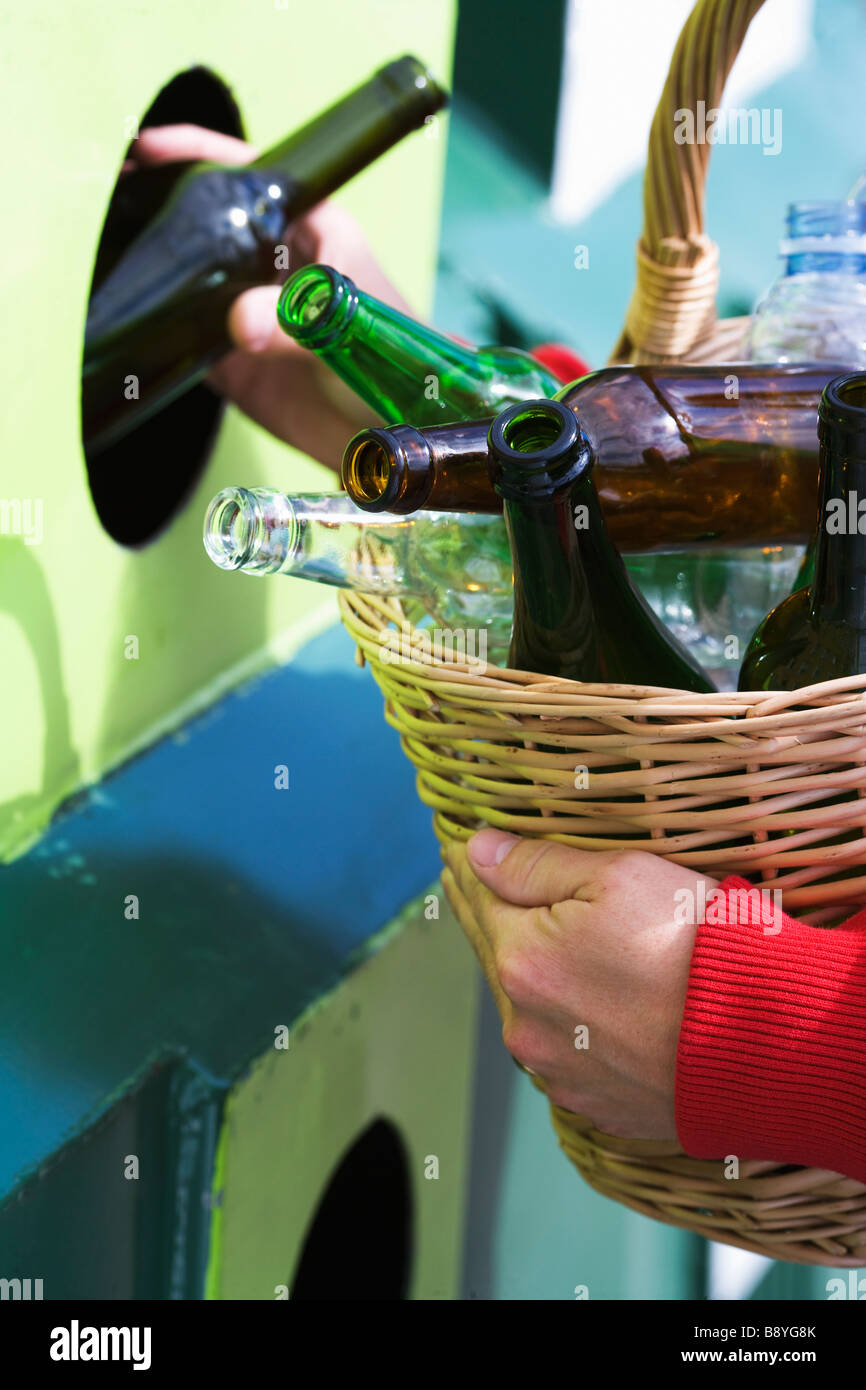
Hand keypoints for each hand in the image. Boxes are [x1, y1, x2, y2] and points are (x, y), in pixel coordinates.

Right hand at [130, 125, 414, 469]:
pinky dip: (159, 336)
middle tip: (111, 206)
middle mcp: (274, 266)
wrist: (399, 436)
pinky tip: (131, 326)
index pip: (251, 174)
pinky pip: (184, 342)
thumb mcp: (354, 330)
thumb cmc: (400, 363)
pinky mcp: (233, 365)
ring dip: (156, 275)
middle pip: (210, 223)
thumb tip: (241, 323)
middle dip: (164, 212)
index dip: (201, 154)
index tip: (151, 151)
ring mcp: (250, 315)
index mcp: (311, 230)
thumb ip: (300, 324)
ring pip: (190, 282)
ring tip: (106, 259)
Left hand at [441, 830, 718, 1139]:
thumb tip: (476, 850)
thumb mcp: (620, 877)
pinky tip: (575, 1002)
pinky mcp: (593, 1103)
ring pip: (524, 1007)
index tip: (455, 848)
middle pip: (495, 953)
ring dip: (524, 972)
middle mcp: (525, 1024)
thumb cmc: (698, 949)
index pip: (478, 899)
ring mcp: (557, 1072)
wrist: (766, 1043)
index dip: (467, 867)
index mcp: (522, 960)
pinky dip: (561, 1020)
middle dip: (486, 914)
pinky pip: (560, 1050)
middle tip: (469, 880)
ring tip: (524, 937)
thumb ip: (537, 865)